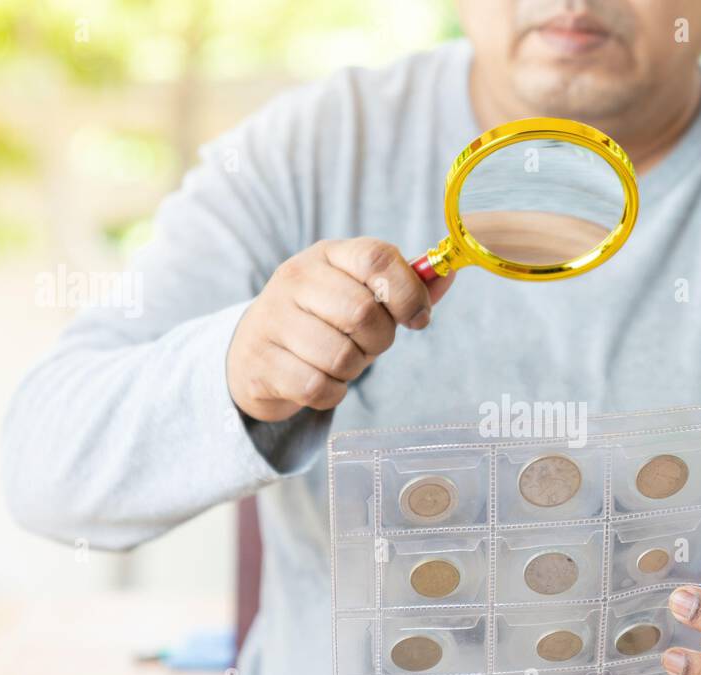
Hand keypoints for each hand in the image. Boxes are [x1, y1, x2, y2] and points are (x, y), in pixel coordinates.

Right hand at [227, 238, 452, 421]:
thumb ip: (405, 287)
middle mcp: (295, 278)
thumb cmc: (322, 321)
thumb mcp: (360, 294)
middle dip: (379, 340)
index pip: (377, 258)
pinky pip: (317, 387)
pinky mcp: (260, 363)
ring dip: (353, 369)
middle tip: (368, 344)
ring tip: (340, 360)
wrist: (252, 353)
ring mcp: (272, 319)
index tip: (418, 319)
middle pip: (363, 312)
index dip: (408, 292)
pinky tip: (320, 380)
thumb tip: (448, 274)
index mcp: (328, 254)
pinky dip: (331, 393)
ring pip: (341, 356)